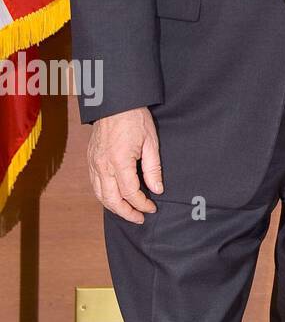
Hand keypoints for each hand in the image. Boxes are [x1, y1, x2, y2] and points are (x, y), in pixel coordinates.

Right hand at [87, 107, 161, 223]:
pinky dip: (104, 196)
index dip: (142, 204)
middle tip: (140, 218)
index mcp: (119, 161)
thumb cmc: (135, 119)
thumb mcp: (151, 142)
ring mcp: (94, 164)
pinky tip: (115, 198)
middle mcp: (102, 166)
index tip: (152, 208)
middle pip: (111, 199)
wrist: (114, 102)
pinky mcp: (90, 160)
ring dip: (114, 207)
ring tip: (129, 212)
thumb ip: (153, 168)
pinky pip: (95, 185)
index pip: (130, 192)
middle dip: (126, 212)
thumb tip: (157, 190)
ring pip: (100, 195)